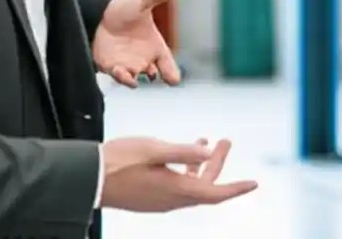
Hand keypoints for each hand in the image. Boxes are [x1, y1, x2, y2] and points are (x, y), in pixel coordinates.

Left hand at [94, 0, 185, 87]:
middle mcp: (142, 57)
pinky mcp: (109, 65)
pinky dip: (121, 78)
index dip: (171, 71)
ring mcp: (126, 63)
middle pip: (152, 72)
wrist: (97, 8)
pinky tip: (121, 73)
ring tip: (134, 79)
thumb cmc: (122, 4)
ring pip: (133, 77)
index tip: (174, 81)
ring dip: (133, 79)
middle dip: (154, 75)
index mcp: (153, 44)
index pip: (166, 61)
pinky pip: (117, 76)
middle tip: (154, 73)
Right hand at [99, 136, 258, 211]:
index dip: (236, 189)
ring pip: (190, 186)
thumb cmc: (119, 161)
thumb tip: (209, 152)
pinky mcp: (148, 198)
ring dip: (201, 166)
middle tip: (226, 140)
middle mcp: (171, 200)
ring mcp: (159, 201)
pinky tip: (179, 155)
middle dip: (218, 164)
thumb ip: (183, 151)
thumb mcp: (154, 149)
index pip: (215, 193)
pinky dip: (185, 171)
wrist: (88, 179)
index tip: (253, 183)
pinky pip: (176, 187)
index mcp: (176, 190)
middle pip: (204, 186)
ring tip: (205, 141)